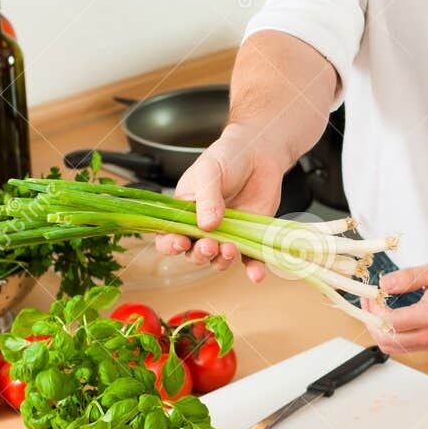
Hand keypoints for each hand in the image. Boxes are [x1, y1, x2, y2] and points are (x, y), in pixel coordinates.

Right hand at [153, 123, 285, 280]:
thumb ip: (206, 197)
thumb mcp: (209, 171)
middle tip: (209, 245)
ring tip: (230, 249)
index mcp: (183, 213)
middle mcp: (202, 229)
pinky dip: (253, 269)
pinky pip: (249, 259)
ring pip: (218, 260)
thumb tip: (207, 225)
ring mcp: (226, 235)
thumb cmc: (226, 158)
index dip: (170, 244)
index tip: (180, 241)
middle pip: (193, 253)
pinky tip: (256, 274)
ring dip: (222, 261)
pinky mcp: (249, 238)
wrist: (259, 153)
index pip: (168, 236)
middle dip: (199, 254)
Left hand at [360, 256, 427, 354]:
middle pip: (388, 342)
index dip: (372, 309)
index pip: (389, 323)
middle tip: (367, 302)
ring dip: (380, 331)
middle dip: (371, 323)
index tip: (369, 294)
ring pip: (395, 348)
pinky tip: (391, 316)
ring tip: (376, 308)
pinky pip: (406, 346)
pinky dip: (392, 335)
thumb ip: (408, 277)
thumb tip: (383, 284)